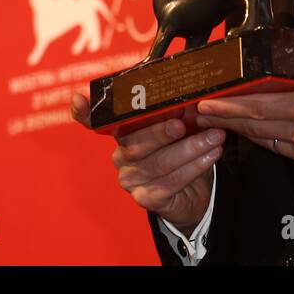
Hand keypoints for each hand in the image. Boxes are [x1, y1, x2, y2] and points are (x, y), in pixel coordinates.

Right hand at [71, 93, 220, 230]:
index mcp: (123, 133)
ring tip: (215, 137)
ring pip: (159, 163)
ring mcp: (131, 180)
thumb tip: (189, 94)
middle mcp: (120, 156)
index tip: (79, 98)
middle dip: (164, 131)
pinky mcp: (146, 198)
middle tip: (186, 121)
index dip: (85, 112)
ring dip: (191, 149)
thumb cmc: (183, 150)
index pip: (96, 121)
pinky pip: (170, 183)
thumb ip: (177, 109)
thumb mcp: (182, 125)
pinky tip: (211, 156)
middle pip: (136, 143)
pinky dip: (194, 167)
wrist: (196, 191)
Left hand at [194, 14, 293, 178]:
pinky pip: (286, 153)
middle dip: (225, 119)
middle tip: (201, 112)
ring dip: (244, 131)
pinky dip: (269, 141)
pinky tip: (261, 133)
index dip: (229, 106)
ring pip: (268, 142)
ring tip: (222, 121)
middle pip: (255, 128)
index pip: (259, 107)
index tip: (206, 102)